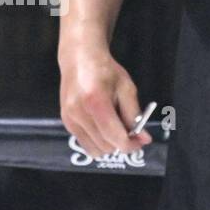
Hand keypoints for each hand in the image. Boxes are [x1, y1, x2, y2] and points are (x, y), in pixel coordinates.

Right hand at [58, 40, 151, 157]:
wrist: (79, 59)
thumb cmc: (105, 71)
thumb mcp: (126, 88)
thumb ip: (134, 114)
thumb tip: (144, 138)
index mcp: (96, 102)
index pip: (116, 138)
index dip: (133, 144)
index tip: (141, 139)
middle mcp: (79, 113)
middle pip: (107, 146)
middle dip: (121, 142)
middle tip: (128, 129)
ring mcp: (69, 119)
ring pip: (96, 150)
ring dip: (109, 144)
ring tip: (113, 127)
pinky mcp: (65, 121)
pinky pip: (86, 144)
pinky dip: (97, 142)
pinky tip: (101, 127)